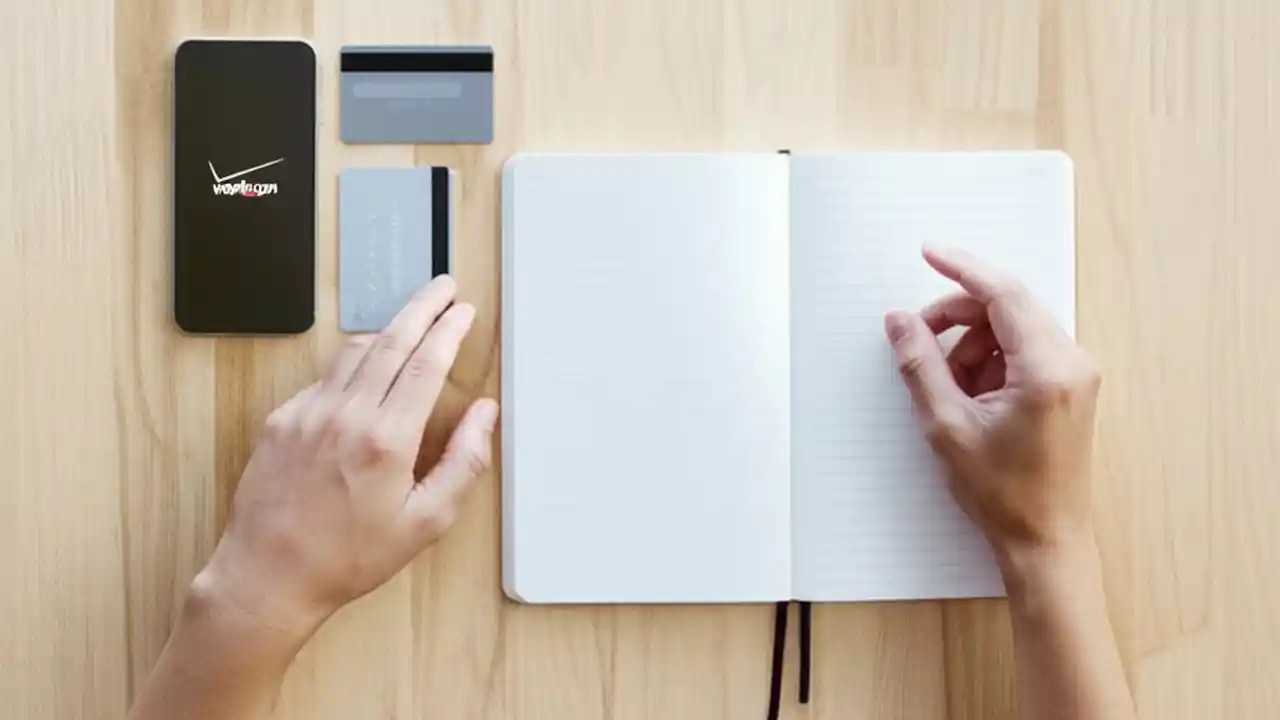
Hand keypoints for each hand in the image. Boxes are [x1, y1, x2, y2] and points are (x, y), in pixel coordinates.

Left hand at [198, 275, 497, 636]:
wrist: (268, 575)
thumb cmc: (348, 557)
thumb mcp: (425, 522)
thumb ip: (464, 462)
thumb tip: (485, 415)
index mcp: (387, 439)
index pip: (426, 364)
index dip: (448, 330)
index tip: (463, 311)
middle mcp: (345, 415)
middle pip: (391, 341)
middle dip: (422, 308)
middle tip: (442, 288)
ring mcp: (307, 413)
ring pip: (353, 352)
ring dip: (386, 331)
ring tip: (408, 325)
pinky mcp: (280, 420)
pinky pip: (323, 379)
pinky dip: (350, 368)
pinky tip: (363, 380)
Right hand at [883, 246, 1099, 560]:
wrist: (1045, 540)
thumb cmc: (1002, 493)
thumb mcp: (946, 426)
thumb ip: (920, 365)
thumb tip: (899, 321)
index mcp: (1049, 369)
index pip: (1004, 294)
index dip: (962, 268)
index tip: (929, 253)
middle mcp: (1072, 361)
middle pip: (1006, 306)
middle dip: (957, 318)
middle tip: (917, 342)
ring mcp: (1076, 373)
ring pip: (1011, 328)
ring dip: (971, 345)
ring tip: (948, 389)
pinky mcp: (1070, 385)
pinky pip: (1022, 349)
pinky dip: (989, 361)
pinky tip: (969, 395)